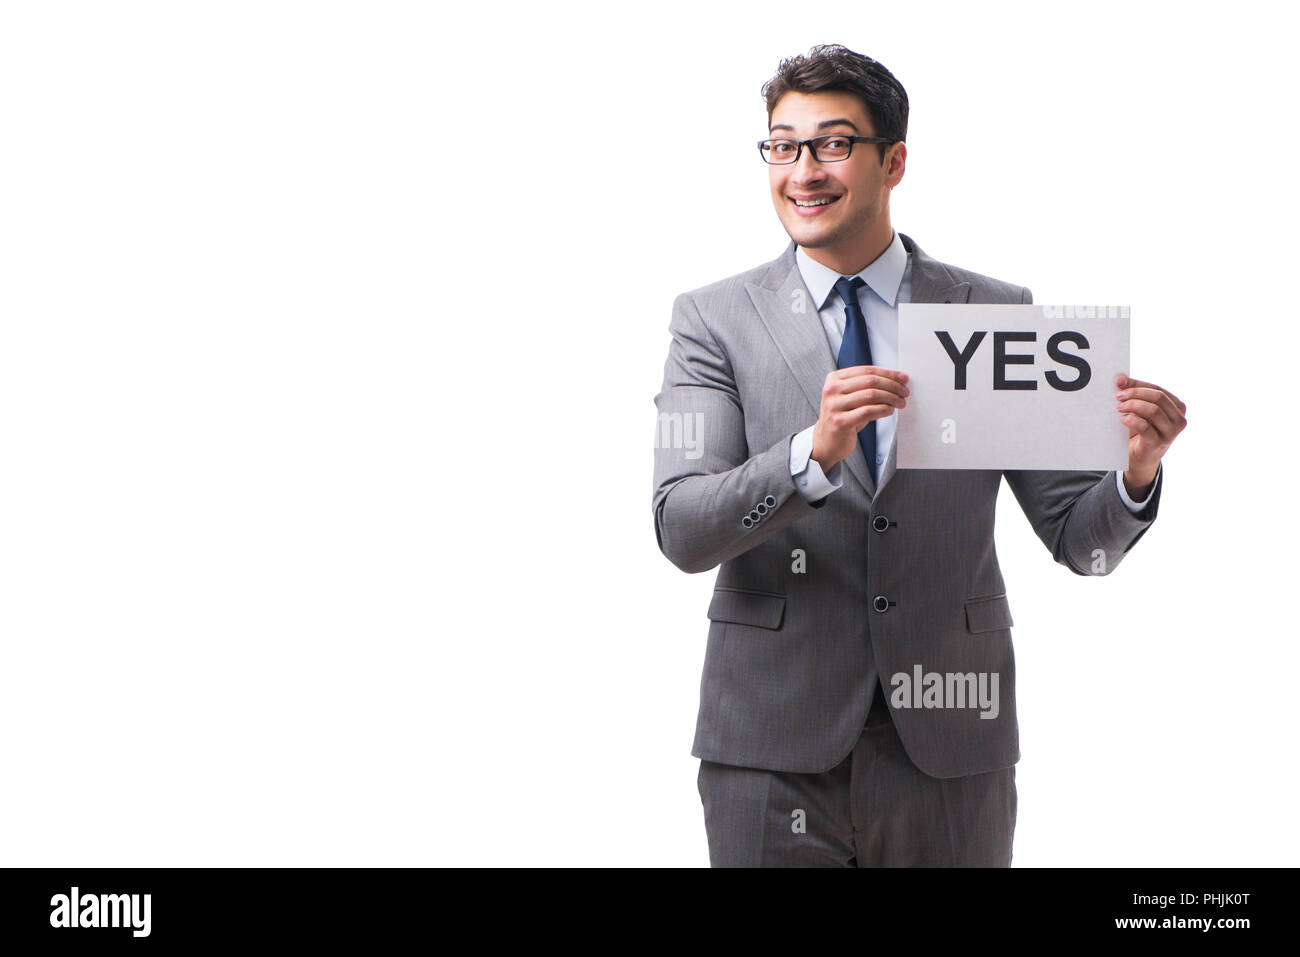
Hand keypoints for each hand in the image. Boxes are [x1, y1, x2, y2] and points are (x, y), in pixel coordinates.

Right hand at [811, 366, 908, 469]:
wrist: (826, 441)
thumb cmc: (843, 417)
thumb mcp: (851, 397)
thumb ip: (866, 387)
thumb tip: (896, 380)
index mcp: (834, 379)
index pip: (867, 370)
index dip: (888, 373)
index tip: (903, 378)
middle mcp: (832, 390)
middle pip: (870, 381)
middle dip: (893, 385)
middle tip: (905, 391)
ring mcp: (834, 406)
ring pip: (871, 395)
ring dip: (891, 398)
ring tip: (901, 402)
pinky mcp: (840, 421)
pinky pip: (868, 412)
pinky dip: (883, 410)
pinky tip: (890, 410)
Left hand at [1116, 374, 1185, 497]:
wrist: (1140, 459)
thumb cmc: (1140, 432)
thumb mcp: (1140, 411)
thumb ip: (1134, 395)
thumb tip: (1120, 379)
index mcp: (1177, 407)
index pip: (1157, 389)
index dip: (1137, 384)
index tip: (1119, 382)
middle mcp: (1179, 419)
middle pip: (1158, 397)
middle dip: (1135, 394)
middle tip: (1118, 396)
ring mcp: (1171, 432)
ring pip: (1153, 410)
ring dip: (1133, 406)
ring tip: (1119, 408)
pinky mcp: (1159, 443)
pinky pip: (1145, 427)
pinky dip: (1132, 420)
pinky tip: (1123, 420)